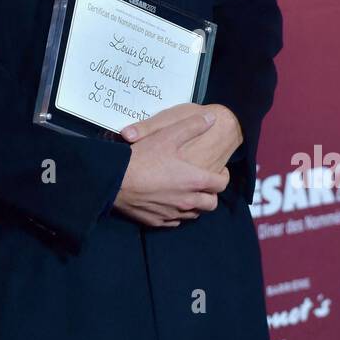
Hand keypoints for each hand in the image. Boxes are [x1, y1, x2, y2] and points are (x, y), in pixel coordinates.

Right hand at [113, 104, 238, 228]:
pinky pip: (174, 221)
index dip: (223, 176)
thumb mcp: (168, 135)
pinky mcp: (157, 221)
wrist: (115, 179)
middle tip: (203, 184)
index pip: (221, 184)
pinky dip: (177, 213)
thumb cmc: (143, 157)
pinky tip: (169, 202)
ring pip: (193, 214)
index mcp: (194, 181)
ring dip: (195, 204)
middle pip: (210, 204)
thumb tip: (211, 118)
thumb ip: (192, 126)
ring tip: (187, 192)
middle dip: (211, 194)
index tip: (218, 171)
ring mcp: (172, 213)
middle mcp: (187, 201)